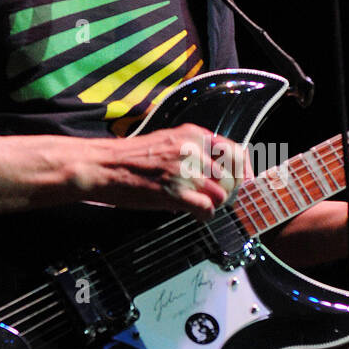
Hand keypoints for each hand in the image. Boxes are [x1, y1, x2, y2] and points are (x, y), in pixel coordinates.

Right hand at [80, 124, 251, 222]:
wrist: (103, 166)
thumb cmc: (131, 158)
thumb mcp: (167, 141)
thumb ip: (194, 150)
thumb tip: (219, 169)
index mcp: (192, 134)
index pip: (234, 150)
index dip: (244, 170)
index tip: (245, 182)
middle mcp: (192, 149)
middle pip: (231, 177)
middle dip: (226, 191)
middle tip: (213, 197)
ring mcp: (185, 171)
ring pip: (221, 195)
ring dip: (213, 204)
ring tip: (198, 204)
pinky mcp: (176, 193)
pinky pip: (206, 209)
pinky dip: (203, 215)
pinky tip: (192, 213)